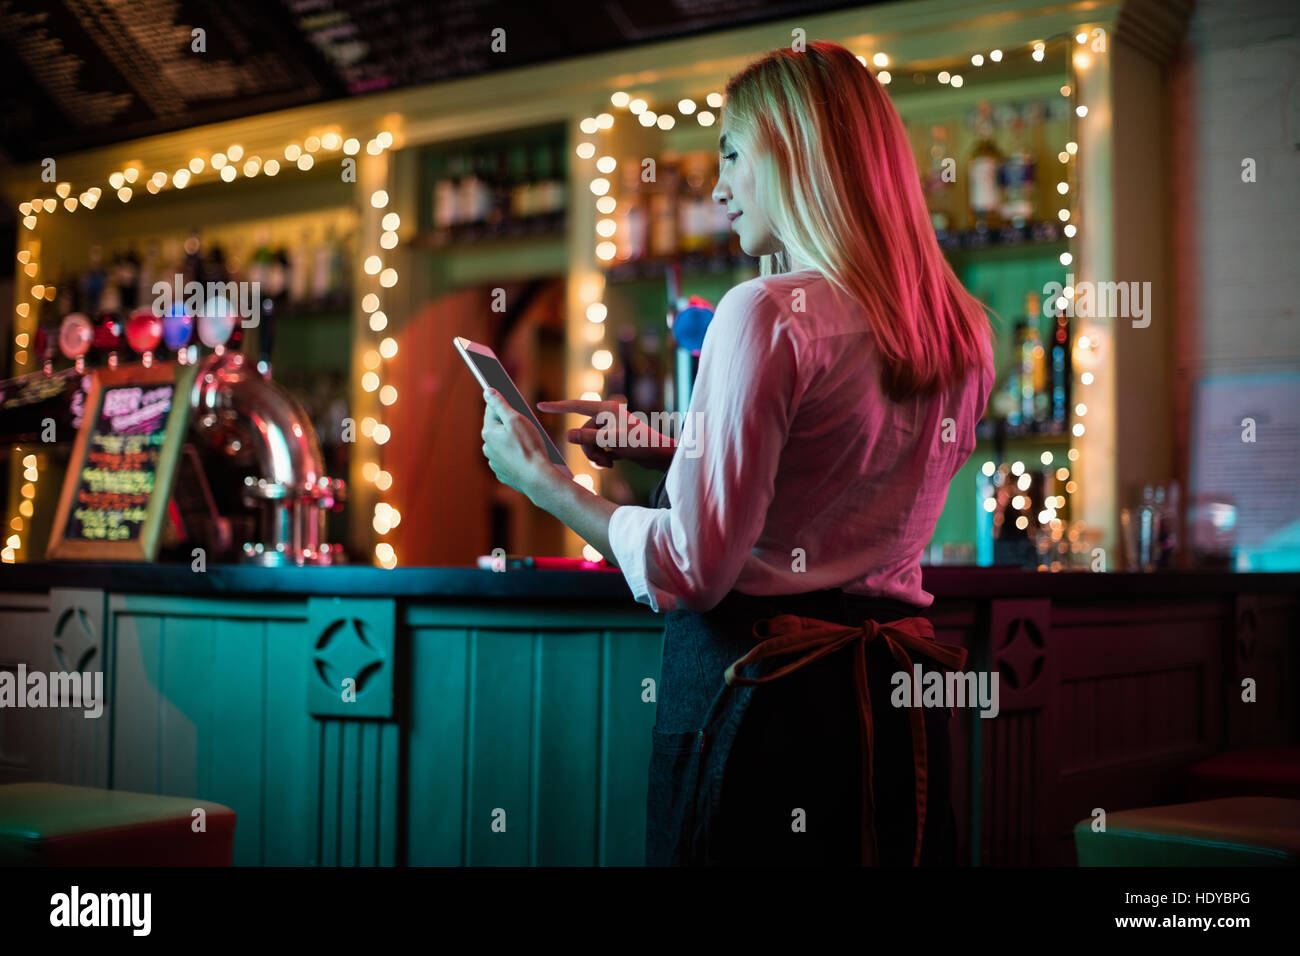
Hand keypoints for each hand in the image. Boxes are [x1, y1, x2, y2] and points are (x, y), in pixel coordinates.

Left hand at [481, 389, 561, 502]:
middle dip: (510, 425)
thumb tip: (488, 391)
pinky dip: (516, 457)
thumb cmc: (529, 447)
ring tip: (529, 443)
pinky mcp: (504, 474)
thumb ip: (500, 404)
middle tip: (526, 425)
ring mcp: (495, 463)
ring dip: (513, 442)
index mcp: (488, 433)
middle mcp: (487, 448)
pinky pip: (509, 460)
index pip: (491, 411)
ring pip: (504, 445)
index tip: (512, 402)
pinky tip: (527, 456)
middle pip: (498, 429)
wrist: (538, 478)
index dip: (503, 404)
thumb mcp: (516, 419)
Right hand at [536, 398, 675, 471]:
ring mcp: (611, 428)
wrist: (662, 456)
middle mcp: (608, 416)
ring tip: (608, 463)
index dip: (557, 407)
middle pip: (582, 432)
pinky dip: (602, 457)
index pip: (576, 406)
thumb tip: (568, 435)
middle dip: (588, 448)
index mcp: (607, 409)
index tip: (540, 406)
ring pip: (589, 442)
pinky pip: (597, 448)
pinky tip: (613, 462)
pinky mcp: (614, 440)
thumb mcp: (614, 442)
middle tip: (602, 460)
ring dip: (595, 455)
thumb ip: (590, 439)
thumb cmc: (642, 445)